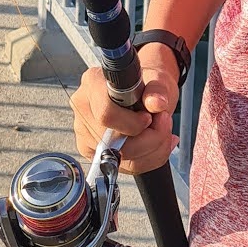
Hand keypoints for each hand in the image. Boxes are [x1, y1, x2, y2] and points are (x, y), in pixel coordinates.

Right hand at [70, 46, 179, 175]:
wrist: (145, 92)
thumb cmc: (147, 84)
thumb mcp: (158, 79)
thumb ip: (157, 90)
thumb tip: (157, 103)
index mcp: (93, 83)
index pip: (106, 115)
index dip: (132, 123)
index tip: (150, 117)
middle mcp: (84, 108)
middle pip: (113, 142)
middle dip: (149, 138)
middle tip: (163, 121)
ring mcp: (85, 133)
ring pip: (120, 159)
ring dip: (152, 150)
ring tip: (162, 130)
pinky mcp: (93, 151)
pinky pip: (124, 167)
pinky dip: (148, 159)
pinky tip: (157, 144)